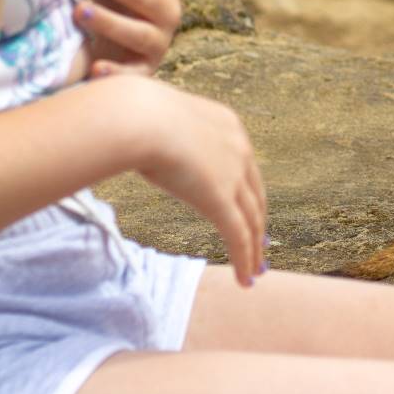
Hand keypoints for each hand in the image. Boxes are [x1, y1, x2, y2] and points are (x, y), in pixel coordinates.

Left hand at [72, 0, 181, 77]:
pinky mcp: (143, 73)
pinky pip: (132, 74)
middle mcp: (169, 11)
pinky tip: (94, 68)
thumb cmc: (113, 2)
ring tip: (76, 10)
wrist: (120, 51)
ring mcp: (159, 44)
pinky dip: (115, 72)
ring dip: (109, 21)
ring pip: (139, 33)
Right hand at [135, 82, 268, 286]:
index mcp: (228, 125)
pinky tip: (244, 279)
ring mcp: (233, 175)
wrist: (137, 117)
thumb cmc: (133, 114)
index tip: (250, 209)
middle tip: (260, 246)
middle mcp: (239, 149)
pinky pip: (238, 237)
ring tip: (254, 271)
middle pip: (255, 195)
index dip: (248, 191)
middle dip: (258, 224)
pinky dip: (244, 260)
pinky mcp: (221, 200)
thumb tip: (140, 137)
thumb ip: (161, 133)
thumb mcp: (158, 120)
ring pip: (251, 221)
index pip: (245, 166)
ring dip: (254, 250)